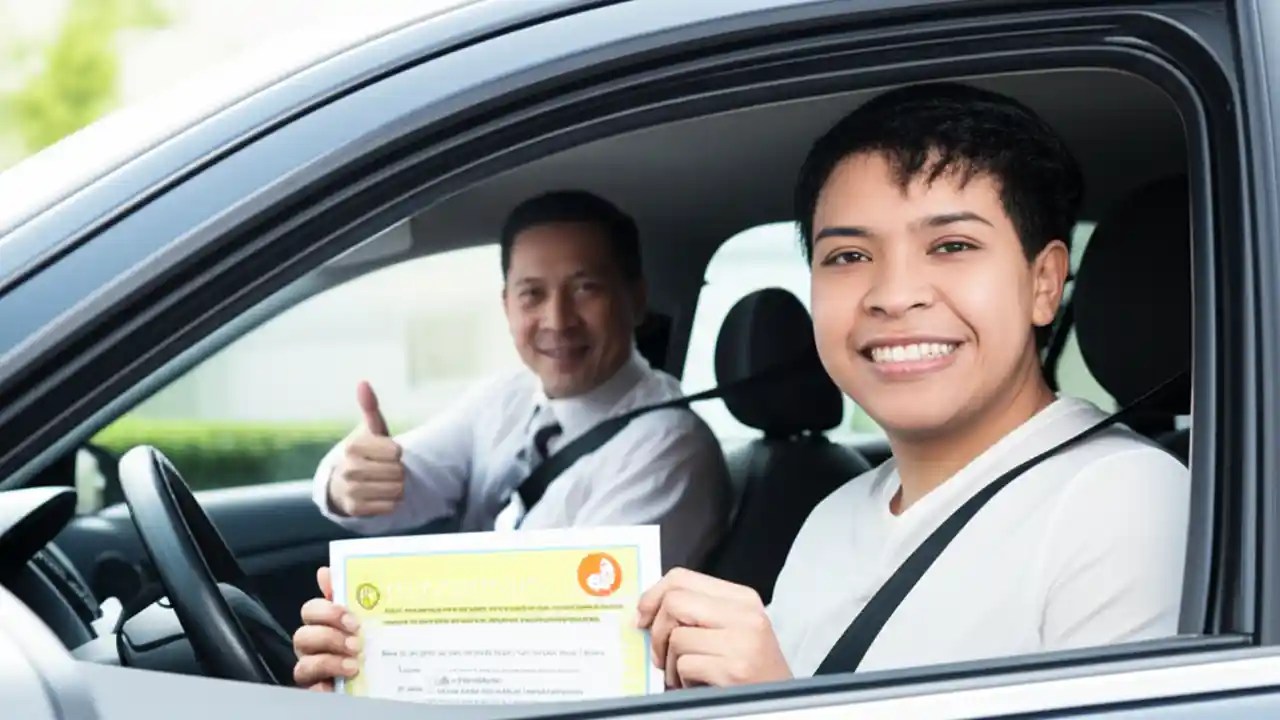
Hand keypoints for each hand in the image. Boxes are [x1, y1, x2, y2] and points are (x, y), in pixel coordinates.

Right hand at [292, 567, 360, 690]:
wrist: (384, 680)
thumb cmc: (370, 643)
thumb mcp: (364, 617)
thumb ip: (348, 594)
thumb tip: (325, 572)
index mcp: (322, 625)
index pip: (311, 610)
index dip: (328, 612)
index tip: (352, 619)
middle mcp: (312, 648)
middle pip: (302, 636)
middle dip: (329, 637)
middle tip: (355, 643)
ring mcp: (312, 671)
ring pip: (303, 664)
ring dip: (328, 663)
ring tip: (353, 665)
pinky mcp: (316, 691)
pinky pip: (310, 690)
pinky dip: (323, 687)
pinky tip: (339, 684)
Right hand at [327, 381, 404, 516]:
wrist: (342, 482)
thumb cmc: (365, 452)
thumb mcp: (369, 430)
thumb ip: (370, 407)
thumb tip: (363, 382)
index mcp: (353, 446)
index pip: (396, 452)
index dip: (397, 453)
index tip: (387, 452)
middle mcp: (348, 468)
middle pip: (398, 472)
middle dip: (398, 471)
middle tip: (386, 469)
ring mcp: (350, 489)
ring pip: (396, 490)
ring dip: (397, 487)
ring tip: (385, 482)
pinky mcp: (355, 509)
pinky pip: (389, 506)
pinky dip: (391, 502)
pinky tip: (381, 495)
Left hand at [636, 568, 791, 688]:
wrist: (784, 705)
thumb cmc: (751, 670)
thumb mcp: (732, 629)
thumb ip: (698, 611)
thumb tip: (647, 608)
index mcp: (742, 598)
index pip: (682, 577)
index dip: (652, 596)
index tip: (642, 616)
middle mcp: (745, 615)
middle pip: (674, 602)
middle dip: (657, 631)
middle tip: (660, 653)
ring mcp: (742, 642)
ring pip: (676, 637)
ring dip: (670, 663)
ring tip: (685, 675)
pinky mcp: (734, 670)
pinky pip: (684, 665)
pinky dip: (681, 681)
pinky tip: (696, 686)